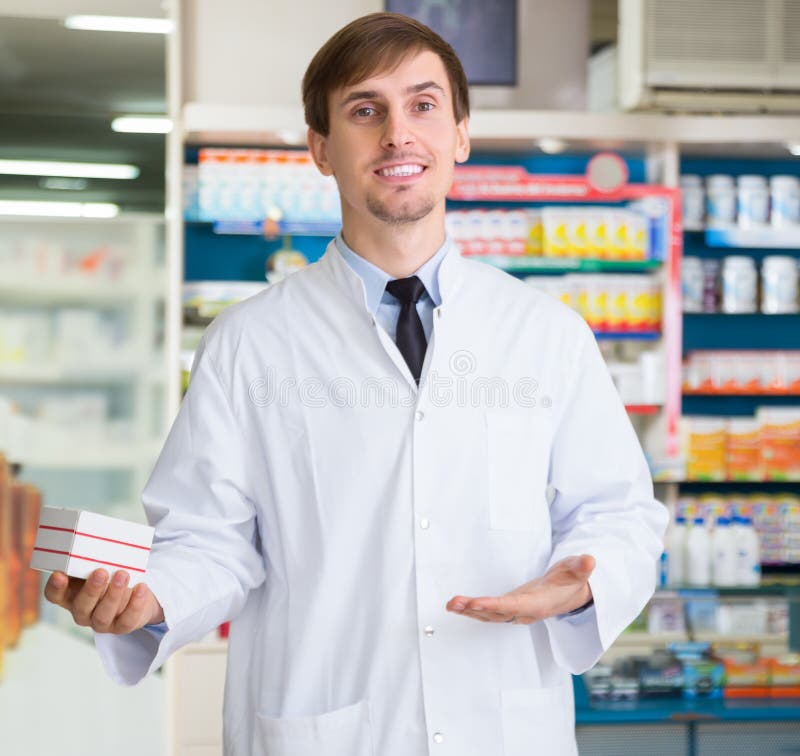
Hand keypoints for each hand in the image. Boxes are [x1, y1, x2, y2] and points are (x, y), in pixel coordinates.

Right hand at [44, 568, 163, 633]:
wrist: (137, 594)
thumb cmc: (113, 575)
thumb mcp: (101, 565)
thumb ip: (95, 557)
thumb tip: (101, 532)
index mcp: (71, 596)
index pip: (54, 596)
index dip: (55, 587)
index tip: (60, 574)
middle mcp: (83, 612)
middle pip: (81, 607)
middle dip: (91, 590)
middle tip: (101, 571)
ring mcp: (102, 622)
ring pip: (103, 616)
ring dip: (113, 595)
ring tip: (123, 574)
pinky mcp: (122, 626)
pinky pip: (127, 620)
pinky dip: (135, 604)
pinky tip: (141, 588)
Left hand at [446, 554, 594, 624]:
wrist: (572, 594)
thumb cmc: (572, 580)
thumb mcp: (578, 570)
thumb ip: (581, 567)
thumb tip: (589, 560)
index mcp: (538, 604)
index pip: (514, 606)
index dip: (495, 606)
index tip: (477, 603)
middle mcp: (524, 611)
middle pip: (496, 613)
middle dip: (474, 609)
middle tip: (454, 603)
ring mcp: (516, 611)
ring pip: (489, 614)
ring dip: (468, 611)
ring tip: (449, 604)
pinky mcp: (509, 608)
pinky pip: (488, 612)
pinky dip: (472, 610)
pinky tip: (457, 606)